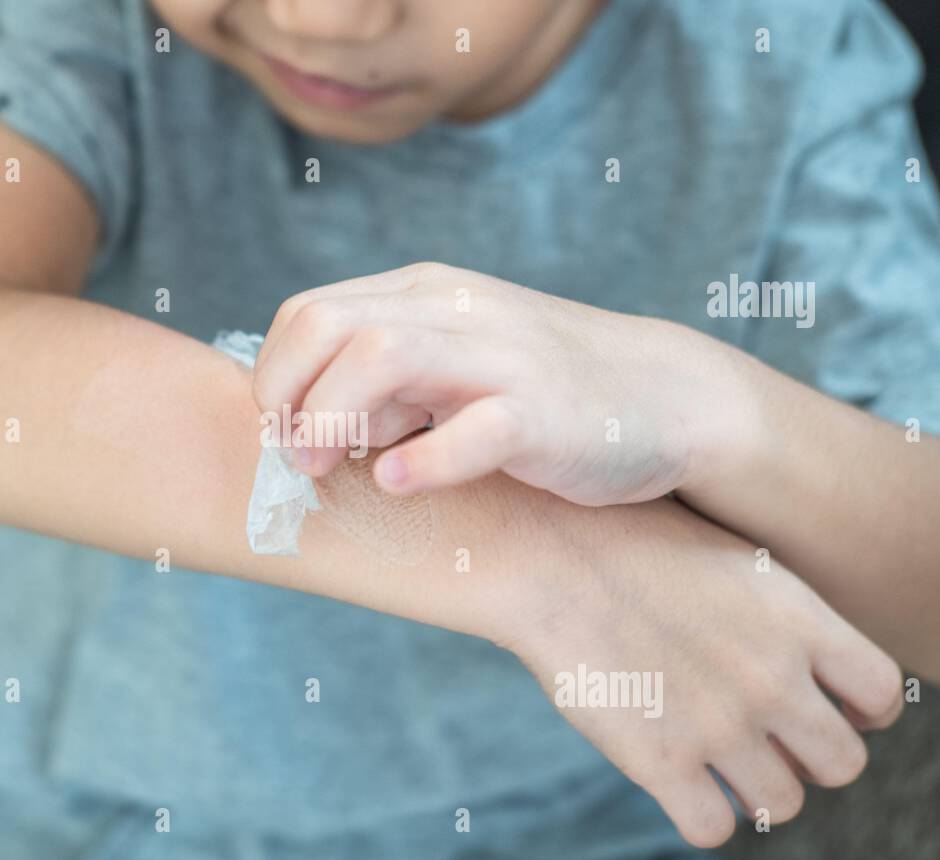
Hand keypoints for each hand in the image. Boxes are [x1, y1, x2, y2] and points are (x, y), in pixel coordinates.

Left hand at [253, 261, 747, 505]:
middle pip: (328, 324)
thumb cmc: (537, 392)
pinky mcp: (545, 414)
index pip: (309, 314)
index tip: (281, 434)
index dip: (275, 377)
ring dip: (333, 415)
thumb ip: (380, 387)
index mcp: (424, 296)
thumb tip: (300, 425)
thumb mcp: (447, 372)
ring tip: (327, 466)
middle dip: (288, 394)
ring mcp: (502, 357)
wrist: (664, 397)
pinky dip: (425, 460)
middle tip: (298, 456)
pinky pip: (475, 428)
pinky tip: (399, 483)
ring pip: (384, 355)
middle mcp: (455, 312)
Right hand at [486, 494, 904, 846]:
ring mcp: (720, 724)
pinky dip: (699, 813)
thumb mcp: (728, 558)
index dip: (859, 711)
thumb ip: (779, 615)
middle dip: (807, 757)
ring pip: (781, 803)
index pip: (881, 694)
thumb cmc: (625, 540)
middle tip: (764, 740)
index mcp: (798, 617)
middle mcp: (773, 677)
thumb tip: (800, 664)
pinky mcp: (660, 760)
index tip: (823, 707)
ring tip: (713, 761)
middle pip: (842, 762)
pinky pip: (712, 829)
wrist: (545, 552)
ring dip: (753, 789)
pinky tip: (674, 780)